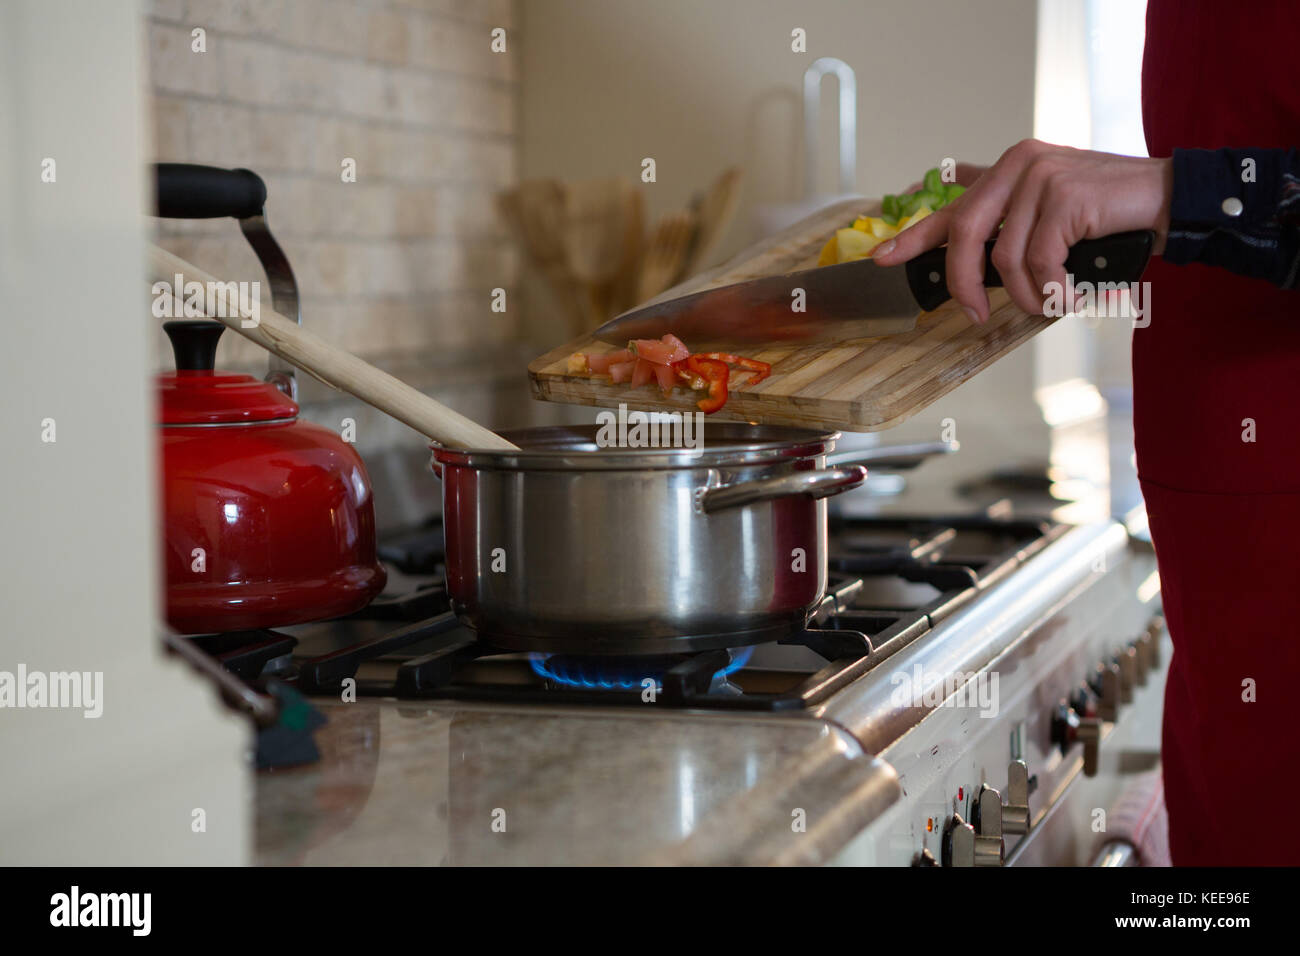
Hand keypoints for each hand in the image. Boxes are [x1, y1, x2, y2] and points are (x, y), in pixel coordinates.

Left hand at [872, 140, 1172, 322]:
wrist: (1167, 199)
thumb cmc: (1107, 215)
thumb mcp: (1051, 213)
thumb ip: (1013, 224)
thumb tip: (973, 258)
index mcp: (1010, 169)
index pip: (951, 206)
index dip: (913, 236)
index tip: (883, 258)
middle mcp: (1019, 165)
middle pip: (965, 233)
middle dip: (961, 282)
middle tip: (973, 314)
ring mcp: (1041, 177)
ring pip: (1005, 257)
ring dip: (1024, 294)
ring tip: (1047, 302)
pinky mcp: (1065, 196)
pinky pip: (1039, 261)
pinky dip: (1051, 289)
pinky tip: (1067, 294)